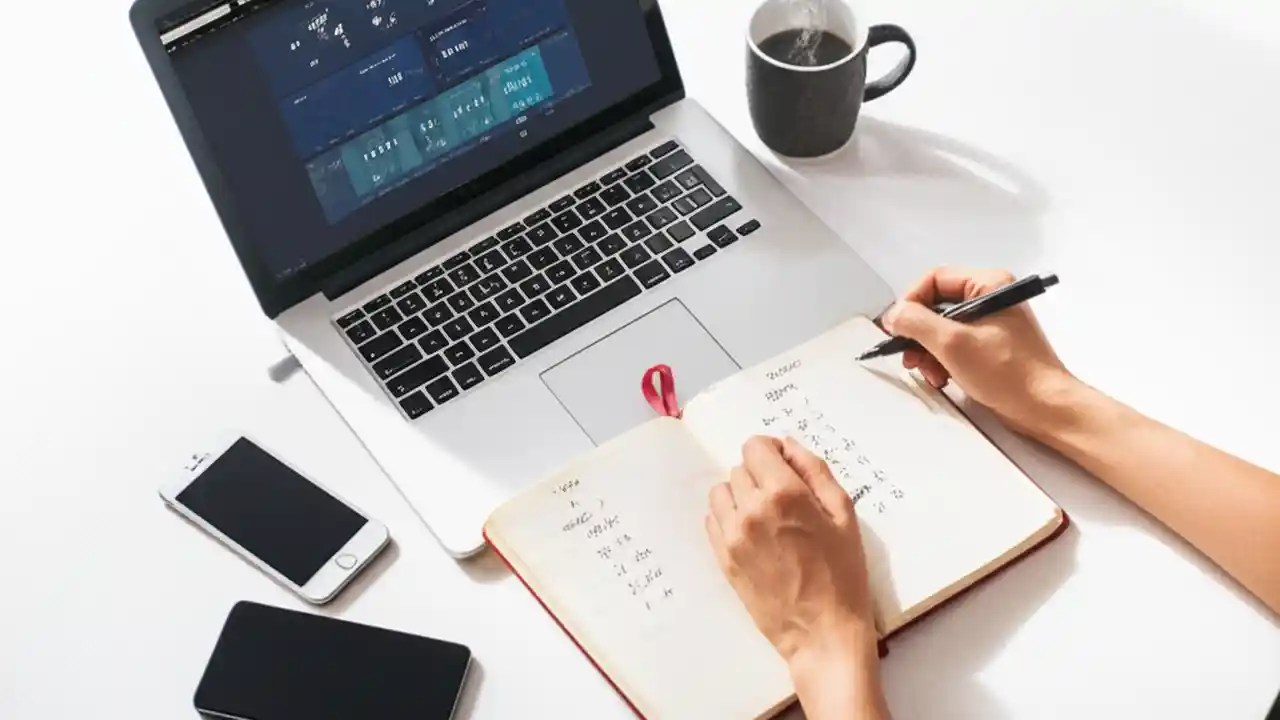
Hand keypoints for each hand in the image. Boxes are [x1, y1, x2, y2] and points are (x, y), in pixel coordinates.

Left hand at [705, 436, 876, 662]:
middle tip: (783, 500)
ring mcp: (732, 536)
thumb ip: (815, 471)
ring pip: (721, 493)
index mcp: (784, 494)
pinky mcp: (723, 558)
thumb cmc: (843, 573)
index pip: (754, 447)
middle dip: (760, 475)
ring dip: (740, 496)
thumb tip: (788, 445)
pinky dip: (729, 519)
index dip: (770, 452)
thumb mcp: (843, 514)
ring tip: (765, 517)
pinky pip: (712, 521)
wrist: (822, 632)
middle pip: (739, 469)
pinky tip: (753, 535)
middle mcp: (751, 509)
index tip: (783, 466)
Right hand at [883, 267, 1078, 436]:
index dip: (911, 302)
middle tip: (910, 354)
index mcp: (988, 285)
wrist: (1044, 408)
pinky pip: (953, 345)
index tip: (898, 327)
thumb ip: (916, 323)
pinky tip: (942, 377)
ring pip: (941, 328)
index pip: (934, 279)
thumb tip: (893, 315)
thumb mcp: (953, 343)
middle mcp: (990, 299)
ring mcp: (990, 323)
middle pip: (936, 305)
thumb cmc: (1011, 374)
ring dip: (928, 351)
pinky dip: (941, 361)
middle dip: (918, 333)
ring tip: (929, 372)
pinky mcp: (989, 346)